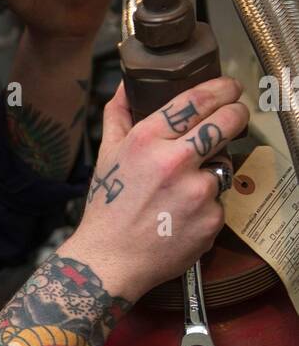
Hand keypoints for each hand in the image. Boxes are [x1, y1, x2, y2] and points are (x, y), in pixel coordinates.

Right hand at [61, 76, 248, 302]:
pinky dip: (208, 205)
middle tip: (236, 114)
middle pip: (227, 121)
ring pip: (224, 164)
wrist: (111, 260)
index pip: (197, 100)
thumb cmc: (107, 208)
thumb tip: (125, 85)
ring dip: (214, 169)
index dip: (221, 88)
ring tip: (186, 188)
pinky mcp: (212, 218)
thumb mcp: (107, 155)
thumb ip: (118, 114)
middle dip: (237, 113)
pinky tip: (184, 215)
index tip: (229, 87)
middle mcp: (174, 161)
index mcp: (147, 139)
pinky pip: (220, 201)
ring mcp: (197, 190)